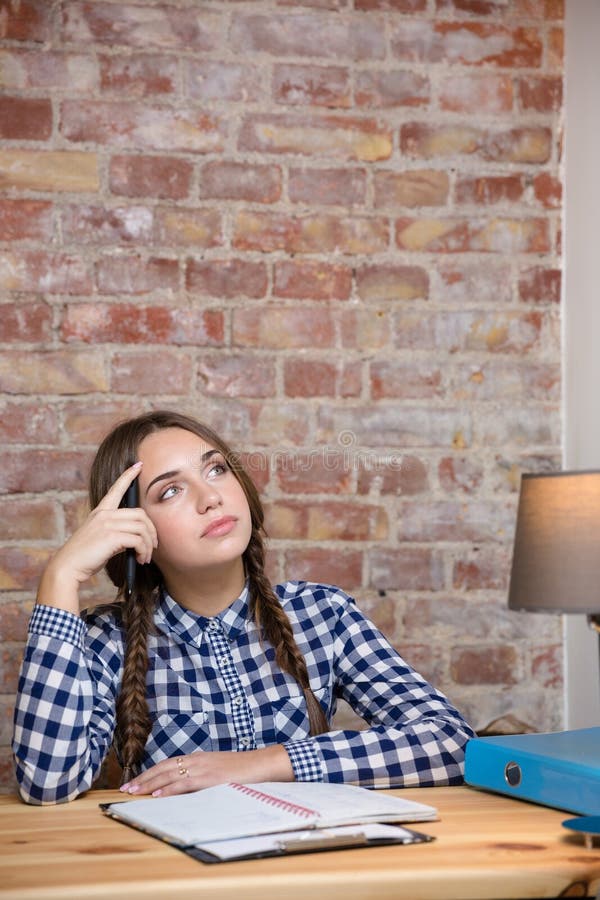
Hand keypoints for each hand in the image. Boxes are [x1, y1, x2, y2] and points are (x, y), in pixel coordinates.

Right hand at [37, 462, 157, 613]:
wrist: (67, 567)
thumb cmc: (84, 556)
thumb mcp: (100, 539)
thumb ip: (115, 532)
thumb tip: (134, 539)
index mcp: (100, 512)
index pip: (116, 489)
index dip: (128, 476)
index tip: (138, 465)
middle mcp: (104, 515)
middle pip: (140, 514)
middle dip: (152, 531)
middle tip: (153, 546)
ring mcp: (107, 524)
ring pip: (142, 527)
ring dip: (149, 544)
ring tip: (145, 557)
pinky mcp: (111, 537)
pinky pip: (138, 540)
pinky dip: (143, 550)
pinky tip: (140, 559)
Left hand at [120, 746, 294, 796]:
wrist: (263, 764)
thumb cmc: (244, 771)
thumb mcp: (219, 773)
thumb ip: (203, 778)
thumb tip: (187, 789)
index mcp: (200, 758)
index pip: (169, 764)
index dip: (152, 772)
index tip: (137, 781)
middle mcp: (198, 760)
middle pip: (165, 767)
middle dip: (144, 778)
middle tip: (126, 787)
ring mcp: (204, 768)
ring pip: (170, 774)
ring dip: (150, 784)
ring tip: (134, 791)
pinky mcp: (211, 778)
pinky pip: (185, 784)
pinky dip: (169, 789)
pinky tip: (158, 795)